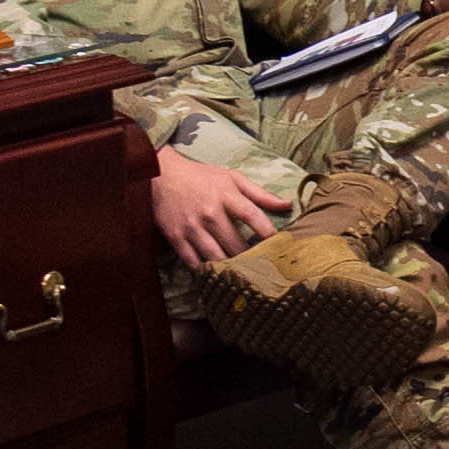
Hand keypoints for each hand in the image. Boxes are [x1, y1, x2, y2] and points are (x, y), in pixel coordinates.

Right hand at [151, 147, 292, 267]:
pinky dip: (207, 270)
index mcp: (226, 196)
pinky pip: (195, 262)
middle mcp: (209, 213)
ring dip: (231, 268)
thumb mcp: (232, 178)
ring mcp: (191, 227)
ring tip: (243, 274)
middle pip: (236, 245)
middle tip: (263, 267)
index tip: (281, 247)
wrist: (160, 175)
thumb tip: (288, 205)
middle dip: (251, 258)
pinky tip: (218, 273)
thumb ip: (261, 194)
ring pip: (216, 258)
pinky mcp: (176, 238)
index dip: (270, 235)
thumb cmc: (201, 177)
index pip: (254, 218)